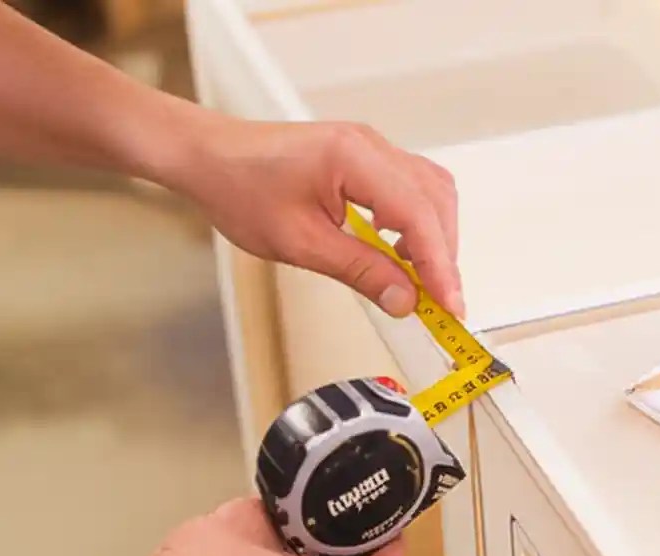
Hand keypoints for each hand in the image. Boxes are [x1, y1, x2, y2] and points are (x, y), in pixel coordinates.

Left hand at [168, 117, 463, 318]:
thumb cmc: (239, 188)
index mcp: (354, 158)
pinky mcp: (365, 158)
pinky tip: (400, 252)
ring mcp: (371, 148)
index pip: (418, 214)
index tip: (450, 305)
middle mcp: (371, 146)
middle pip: (435, 201)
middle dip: (443, 254)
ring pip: (430, 193)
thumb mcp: (299, 243)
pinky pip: (410, 189)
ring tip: (420, 281)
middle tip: (439, 302)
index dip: (440, 264)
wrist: (208, 158)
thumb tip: (404, 299)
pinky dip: (417, 225)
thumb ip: (359, 271)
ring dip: (433, 239)